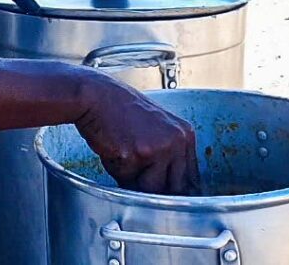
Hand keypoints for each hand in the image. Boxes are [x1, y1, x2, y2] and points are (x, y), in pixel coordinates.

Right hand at [75, 73, 199, 194]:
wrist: (96, 96)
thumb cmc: (119, 111)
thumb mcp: (156, 128)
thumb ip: (168, 155)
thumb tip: (170, 190)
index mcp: (185, 134)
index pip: (192, 180)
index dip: (175, 191)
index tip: (163, 193)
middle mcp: (177, 141)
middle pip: (175, 189)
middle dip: (156, 190)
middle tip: (138, 175)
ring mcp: (158, 148)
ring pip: (152, 190)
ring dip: (134, 182)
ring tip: (123, 155)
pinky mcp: (137, 155)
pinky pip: (128, 181)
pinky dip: (118, 173)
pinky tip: (114, 150)